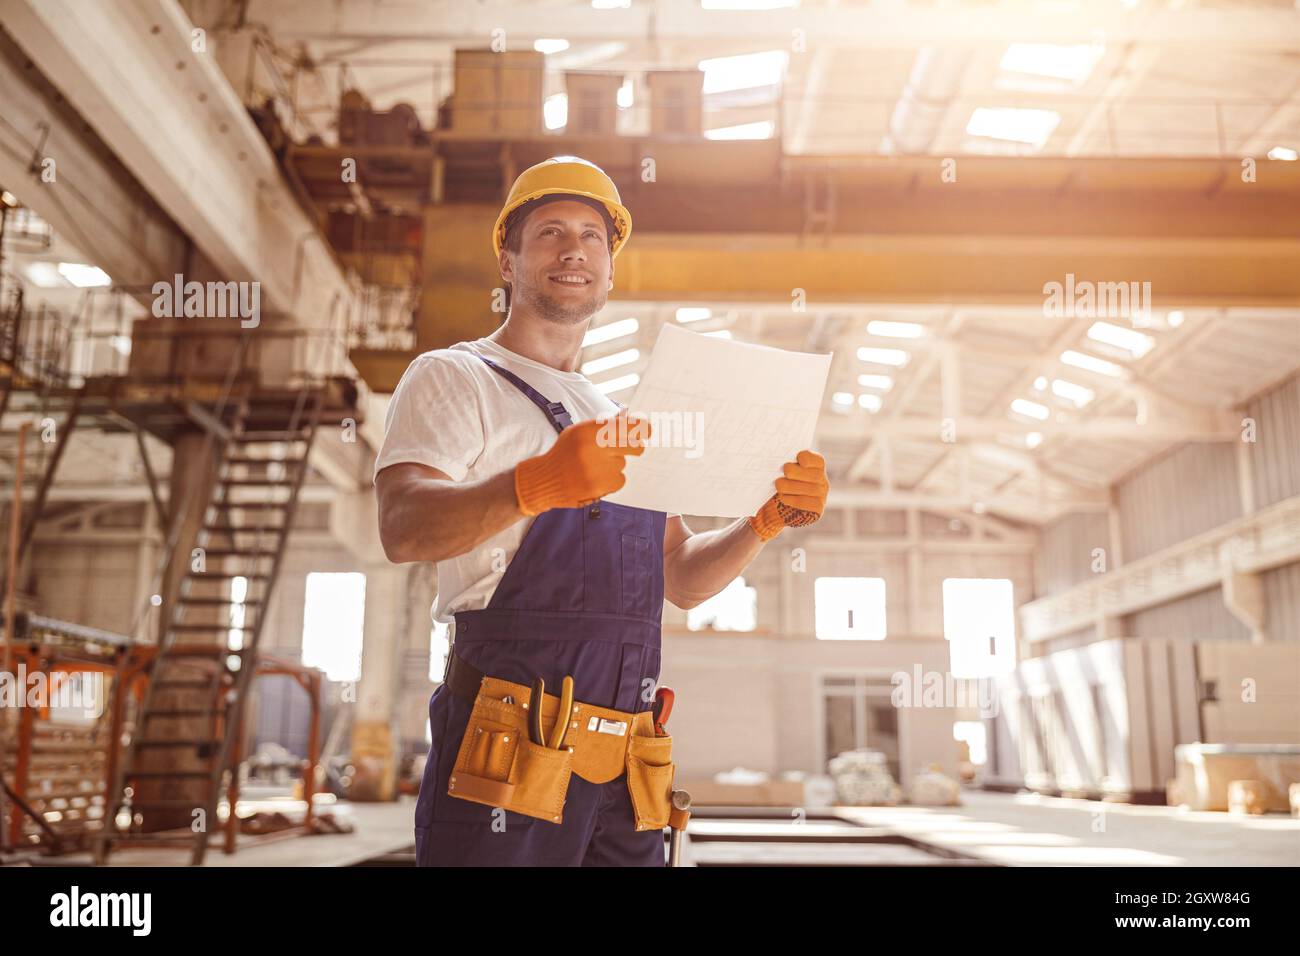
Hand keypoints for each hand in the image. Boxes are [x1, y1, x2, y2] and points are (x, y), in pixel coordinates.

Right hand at [514, 412, 650, 515]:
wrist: (545, 479)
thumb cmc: (565, 453)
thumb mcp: (580, 432)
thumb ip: (604, 425)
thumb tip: (629, 416)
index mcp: (591, 430)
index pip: (628, 426)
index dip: (642, 428)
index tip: (647, 431)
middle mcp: (596, 447)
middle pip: (635, 446)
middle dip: (635, 447)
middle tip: (627, 449)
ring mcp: (599, 468)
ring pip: (623, 464)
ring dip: (613, 465)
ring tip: (592, 467)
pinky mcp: (600, 486)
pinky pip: (619, 480)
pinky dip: (610, 480)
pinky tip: (594, 478)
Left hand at [747, 450, 828, 540]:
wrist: (781, 506)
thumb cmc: (782, 481)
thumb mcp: (784, 470)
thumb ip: (785, 463)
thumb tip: (773, 459)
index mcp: (816, 466)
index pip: (817, 460)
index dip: (808, 458)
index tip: (797, 458)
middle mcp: (822, 480)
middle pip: (815, 475)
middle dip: (798, 472)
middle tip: (785, 471)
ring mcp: (821, 495)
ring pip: (810, 489)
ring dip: (792, 486)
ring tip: (779, 484)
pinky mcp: (817, 508)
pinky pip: (807, 503)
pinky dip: (793, 500)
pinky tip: (782, 497)